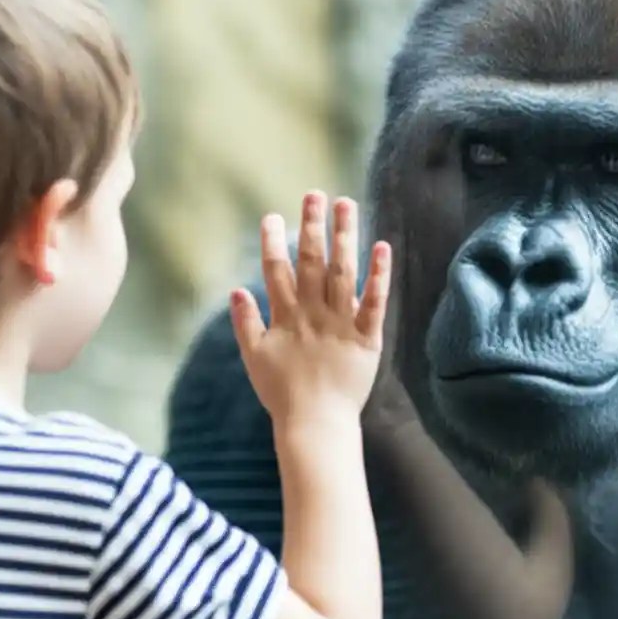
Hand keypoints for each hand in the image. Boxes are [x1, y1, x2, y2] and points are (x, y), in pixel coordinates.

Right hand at [230, 190, 392, 427]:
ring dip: (345, 237)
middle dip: (312, 226)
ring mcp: (341, 323)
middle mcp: (313, 313)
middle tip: (315, 195)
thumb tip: (235, 290)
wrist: (315, 424)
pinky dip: (379, 275)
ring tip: (346, 205)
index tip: (273, 215)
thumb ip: (245, 322)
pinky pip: (375, 301)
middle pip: (312, 262)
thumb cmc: (282, 394)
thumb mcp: (254, 358)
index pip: (277, 270)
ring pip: (344, 272)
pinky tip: (382, 246)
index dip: (274, 241)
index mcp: (285, 316)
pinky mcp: (367, 337)